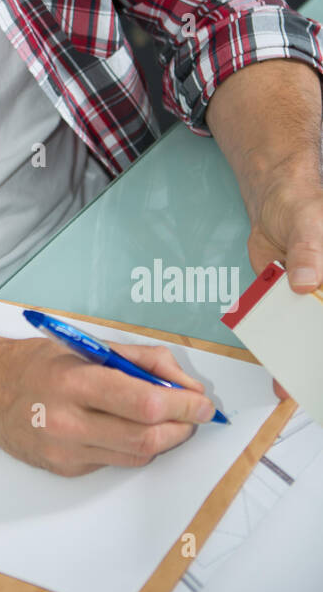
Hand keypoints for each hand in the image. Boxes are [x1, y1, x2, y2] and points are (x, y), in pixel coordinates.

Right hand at [0, 336, 214, 475]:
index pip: (145, 402)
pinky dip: (131, 447)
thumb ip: (138, 360)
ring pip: (136, 456)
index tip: (202, 402)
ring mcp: (64, 451)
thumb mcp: (84, 346)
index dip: (183, 405)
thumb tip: (182, 382)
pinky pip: (114, 462)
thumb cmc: (35, 363)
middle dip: (181, 427)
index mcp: (74, 381)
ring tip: (163, 419)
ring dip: (162, 439)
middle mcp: (67, 421)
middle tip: (193, 415)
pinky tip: (122, 427)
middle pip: (146, 438)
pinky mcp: (64, 469)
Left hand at [247, 171, 322, 401]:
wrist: (274, 201)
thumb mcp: (307, 224)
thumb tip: (307, 282)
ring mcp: (309, 300)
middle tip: (308, 387)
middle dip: (315, 360)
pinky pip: (282, 326)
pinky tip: (275, 371)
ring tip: (289, 389)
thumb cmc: (301, 206)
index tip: (320, 366)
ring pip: (307, 337)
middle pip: (320, 332)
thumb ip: (309, 252)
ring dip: (299, 362)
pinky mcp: (285, 300)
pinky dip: (278, 347)